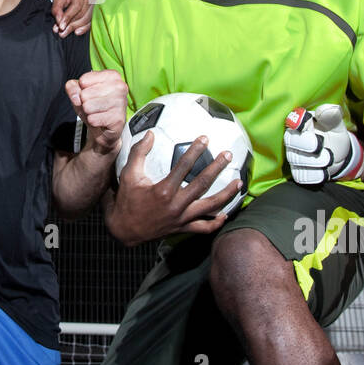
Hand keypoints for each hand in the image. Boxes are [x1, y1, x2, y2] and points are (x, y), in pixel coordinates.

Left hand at [49, 0, 96, 35]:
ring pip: (87, 18)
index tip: (61, 26)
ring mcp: (95, 0)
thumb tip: (60, 22)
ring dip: (76, 27)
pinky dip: (84, 27)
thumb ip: (57, 8)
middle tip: (61, 33)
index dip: (68, 17)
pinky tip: (76, 32)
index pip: (76, 5)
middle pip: (82, 13)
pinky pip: (92, 20)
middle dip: (71, 24)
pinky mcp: (96, 7)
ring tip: (65, 33)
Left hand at [65, 69, 126, 155]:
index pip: (83, 80)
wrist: (103, 128)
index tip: (91, 93)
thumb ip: (72, 87)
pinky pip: (93, 119)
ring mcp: (121, 102)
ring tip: (97, 112)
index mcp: (112, 75)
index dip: (81, 89)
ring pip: (88, 106)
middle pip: (85, 94)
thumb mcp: (79, 92)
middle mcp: (119, 86)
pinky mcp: (118, 118)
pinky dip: (93, 121)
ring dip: (88, 112)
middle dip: (85, 102)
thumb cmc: (93, 106)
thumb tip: (76, 97)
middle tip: (94, 106)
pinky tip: (101, 120)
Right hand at [107, 132, 240, 245]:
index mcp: (164, 190)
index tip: (205, 139)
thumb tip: (150, 134)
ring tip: (239, 183)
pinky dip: (216, 222)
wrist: (124, 229)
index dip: (196, 150)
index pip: (184, 165)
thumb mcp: (128, 174)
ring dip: (227, 194)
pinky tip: (225, 213)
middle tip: (228, 155)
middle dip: (217, 167)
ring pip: (210, 206)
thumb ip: (139, 153)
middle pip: (203, 183)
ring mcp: (182, 218)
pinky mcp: (183, 229)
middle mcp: (176, 204)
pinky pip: (204, 227)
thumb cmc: (127, 200)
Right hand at [284, 104, 363, 185]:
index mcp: (302, 123)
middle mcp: (293, 138)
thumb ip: (333, 117)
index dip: (297, 122)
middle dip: (309, 144)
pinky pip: (303, 176)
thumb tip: (325, 109)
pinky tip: (325, 170)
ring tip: (330, 158)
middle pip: (291, 141)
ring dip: (318, 161)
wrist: (339, 156)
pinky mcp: (298, 173)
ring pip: (298, 160)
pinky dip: (317, 174)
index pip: (293, 120)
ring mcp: (294, 156)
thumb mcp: (337, 125)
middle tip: (323, 144)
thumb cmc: (334, 135)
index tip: (304, 122)